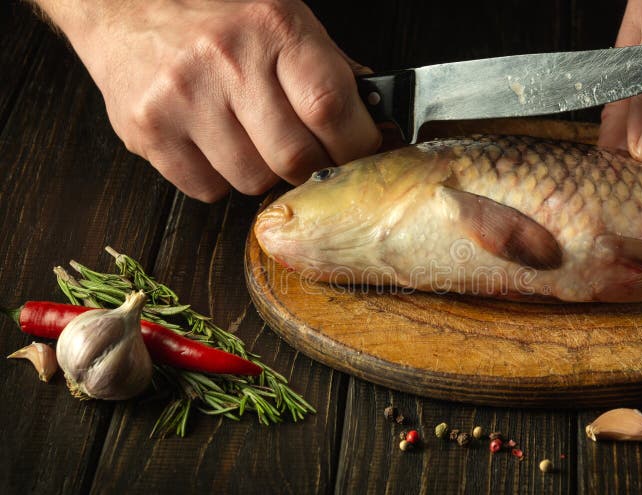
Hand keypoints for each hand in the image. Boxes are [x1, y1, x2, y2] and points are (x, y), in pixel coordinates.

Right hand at [37, 0, 380, 201]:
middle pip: (294, 157)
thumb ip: (329, 67)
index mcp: (273, 28)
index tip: (359, 152)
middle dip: (309, 166)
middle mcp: (227, 61)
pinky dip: (219, 179)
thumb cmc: (215, 16)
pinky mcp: (149, 130)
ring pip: (252, 181)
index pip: (331, 107)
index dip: (355, 143)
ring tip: (249, 139)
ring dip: (262, 172)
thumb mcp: (282, 20)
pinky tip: (213, 145)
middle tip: (306, 155)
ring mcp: (184, 97)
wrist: (124, 6)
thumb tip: (376, 117)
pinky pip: (208, 189)